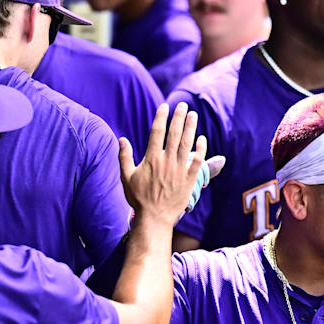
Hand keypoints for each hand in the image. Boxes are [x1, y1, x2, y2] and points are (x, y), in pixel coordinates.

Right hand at [118, 102, 218, 226]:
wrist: (155, 218)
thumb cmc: (138, 199)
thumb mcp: (126, 177)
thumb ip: (124, 157)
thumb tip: (122, 139)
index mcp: (151, 159)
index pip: (157, 132)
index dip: (161, 117)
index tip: (165, 106)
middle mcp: (166, 161)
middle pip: (174, 134)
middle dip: (179, 117)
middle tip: (183, 105)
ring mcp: (179, 170)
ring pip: (187, 144)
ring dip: (191, 127)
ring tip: (193, 115)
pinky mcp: (189, 180)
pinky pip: (197, 161)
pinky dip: (200, 149)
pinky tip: (202, 139)